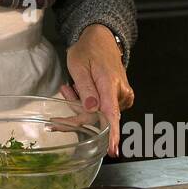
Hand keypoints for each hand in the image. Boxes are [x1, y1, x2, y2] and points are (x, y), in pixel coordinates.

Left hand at [61, 24, 134, 156]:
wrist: (102, 39)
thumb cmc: (89, 50)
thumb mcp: (79, 66)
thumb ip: (86, 89)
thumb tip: (91, 110)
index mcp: (110, 84)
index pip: (111, 113)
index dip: (111, 134)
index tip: (111, 149)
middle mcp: (121, 93)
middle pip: (99, 116)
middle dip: (77, 112)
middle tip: (65, 92)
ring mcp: (123, 97)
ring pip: (99, 113)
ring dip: (81, 105)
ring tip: (72, 86)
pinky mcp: (121, 99)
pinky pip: (102, 108)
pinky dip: (89, 103)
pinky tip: (80, 90)